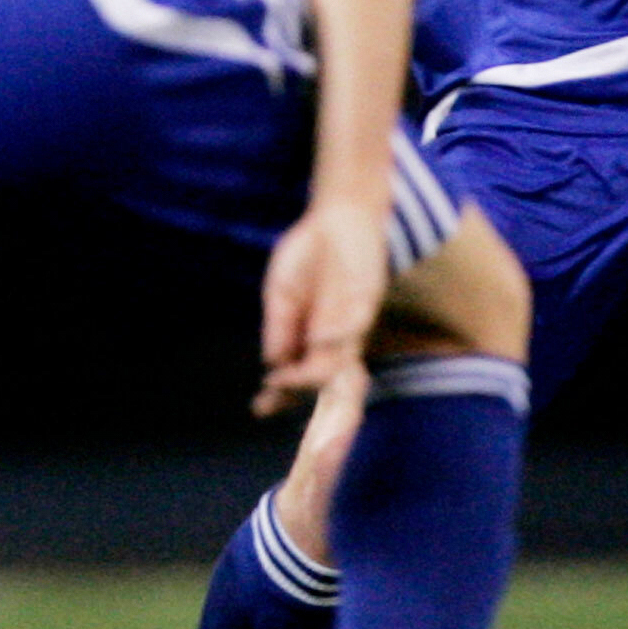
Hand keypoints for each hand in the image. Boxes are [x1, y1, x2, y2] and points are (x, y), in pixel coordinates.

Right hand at [256, 195, 387, 414]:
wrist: (338, 218)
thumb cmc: (308, 256)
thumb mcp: (281, 292)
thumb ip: (279, 326)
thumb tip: (272, 363)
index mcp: (309, 339)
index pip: (296, 376)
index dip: (280, 395)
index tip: (260, 408)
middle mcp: (333, 339)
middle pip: (322, 380)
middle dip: (304, 398)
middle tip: (285, 409)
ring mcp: (351, 324)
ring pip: (338, 361)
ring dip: (314, 374)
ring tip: (289, 378)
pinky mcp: (367, 304)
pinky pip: (354, 326)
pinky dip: (336, 335)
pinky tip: (317, 338)